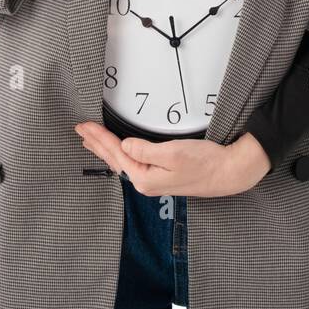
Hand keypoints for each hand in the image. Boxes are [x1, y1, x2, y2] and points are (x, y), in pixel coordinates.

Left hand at [73, 122, 271, 196]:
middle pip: (114, 159)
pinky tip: (118, 151)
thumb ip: (144, 150)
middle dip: (97, 143)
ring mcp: (153, 180)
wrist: (228, 172)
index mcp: (144, 178)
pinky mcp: (161, 176)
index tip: (85, 126)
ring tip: (92, 140)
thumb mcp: (172, 153)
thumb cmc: (205, 163)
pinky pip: (132, 163)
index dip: (99, 138)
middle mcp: (145, 182)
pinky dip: (120, 153)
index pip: (115, 153)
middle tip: (80, 130)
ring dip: (106, 148)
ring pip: (122, 161)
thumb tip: (124, 146)